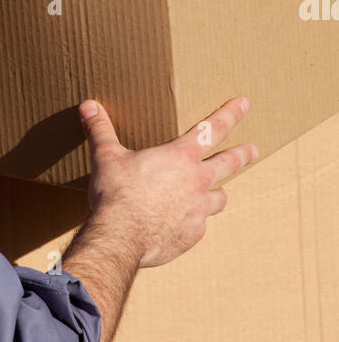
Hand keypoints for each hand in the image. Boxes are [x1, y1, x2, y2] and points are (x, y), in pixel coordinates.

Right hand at [79, 96, 257, 267]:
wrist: (121, 237)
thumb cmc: (116, 193)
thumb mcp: (106, 157)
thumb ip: (100, 130)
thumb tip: (88, 106)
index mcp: (180, 157)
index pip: (212, 128)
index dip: (229, 113)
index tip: (244, 103)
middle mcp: (197, 181)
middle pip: (230, 163)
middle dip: (243, 154)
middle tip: (253, 150)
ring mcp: (198, 210)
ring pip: (219, 199)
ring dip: (218, 194)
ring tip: (216, 194)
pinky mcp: (192, 234)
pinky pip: (199, 226)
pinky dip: (193, 222)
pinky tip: (182, 224)